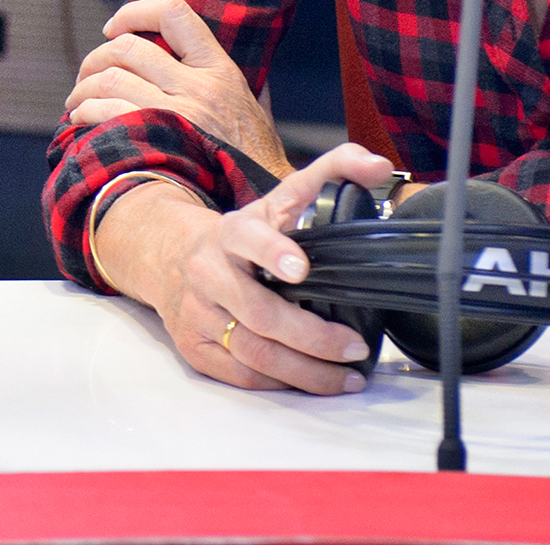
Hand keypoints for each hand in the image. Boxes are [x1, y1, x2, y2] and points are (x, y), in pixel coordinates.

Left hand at [67, 0, 289, 177]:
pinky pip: (107, 113)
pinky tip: (81, 121)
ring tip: (76, 101)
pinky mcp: (160, 142)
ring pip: (111, 79)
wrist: (264, 197)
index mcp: (219, 68)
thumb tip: (194, 53)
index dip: (135, 12)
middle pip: (128, 48)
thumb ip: (222, 76)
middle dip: (96, 58)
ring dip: (83, 88)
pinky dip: (85, 113)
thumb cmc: (252, 153)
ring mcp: (178, 114)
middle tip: (87, 75)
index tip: (113, 27)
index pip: (173, 14)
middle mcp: (198, 86)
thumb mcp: (248, 101)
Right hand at [97, 140, 401, 393]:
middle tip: (353, 346)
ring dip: (305, 371)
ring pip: (253, 353)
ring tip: (347, 377)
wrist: (169, 256)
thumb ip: (333, 171)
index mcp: (231, 232)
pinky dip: (280, 384)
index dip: (273, 251)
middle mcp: (208, 273)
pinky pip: (242, 376)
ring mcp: (198, 314)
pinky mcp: (195, 347)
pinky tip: (310, 383)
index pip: (248, 238)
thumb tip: (379, 166)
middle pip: (260, 313)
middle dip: (312, 337)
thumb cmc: (242, 235)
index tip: (301, 268)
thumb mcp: (280, 196)